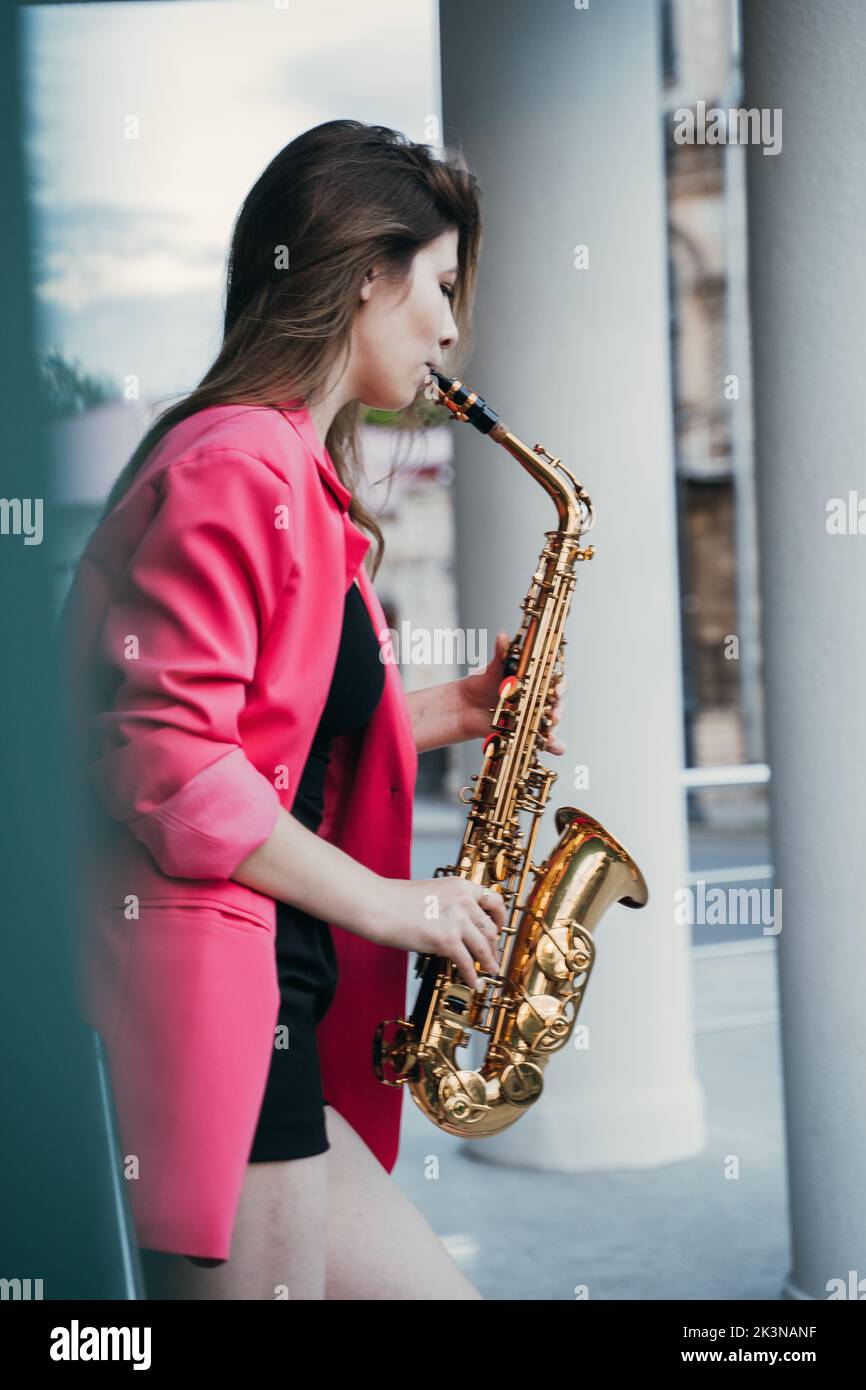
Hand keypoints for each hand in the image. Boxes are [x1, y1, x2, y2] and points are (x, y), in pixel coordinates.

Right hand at [372, 876, 507, 989]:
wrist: (379, 905)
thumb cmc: (397, 900)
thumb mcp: (434, 891)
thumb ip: (451, 903)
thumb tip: (461, 925)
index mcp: (461, 886)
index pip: (494, 901)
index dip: (501, 919)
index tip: (500, 929)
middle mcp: (464, 901)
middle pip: (490, 928)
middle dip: (494, 946)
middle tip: (493, 956)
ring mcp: (457, 920)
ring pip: (483, 947)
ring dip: (488, 962)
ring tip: (490, 971)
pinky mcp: (447, 940)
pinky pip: (467, 962)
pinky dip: (472, 975)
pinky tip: (473, 982)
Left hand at [459, 629, 567, 754]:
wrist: (465, 706)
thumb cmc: (482, 684)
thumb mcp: (493, 668)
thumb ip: (502, 654)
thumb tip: (503, 636)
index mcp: (534, 681)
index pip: (554, 682)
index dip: (560, 685)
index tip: (557, 690)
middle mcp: (536, 699)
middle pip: (556, 705)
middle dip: (558, 710)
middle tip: (554, 714)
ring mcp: (531, 717)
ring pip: (551, 724)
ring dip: (556, 730)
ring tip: (552, 734)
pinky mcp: (524, 733)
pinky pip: (542, 740)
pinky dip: (552, 745)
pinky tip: (557, 747)